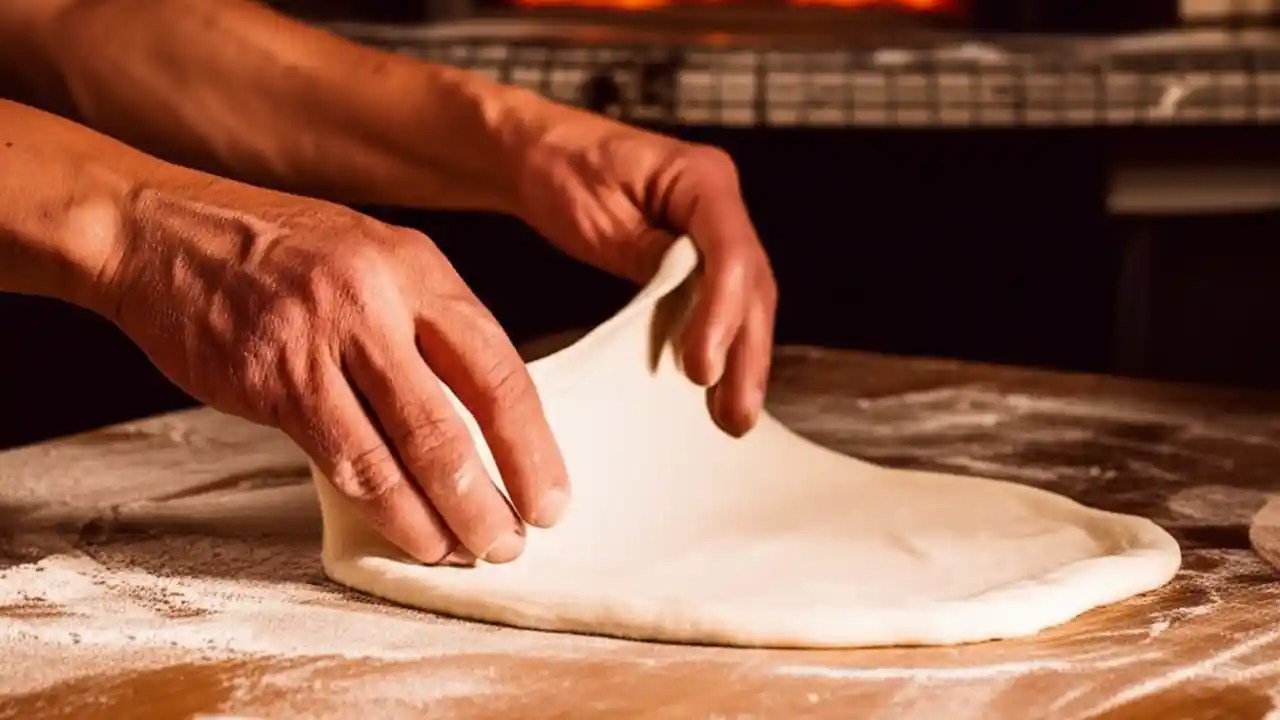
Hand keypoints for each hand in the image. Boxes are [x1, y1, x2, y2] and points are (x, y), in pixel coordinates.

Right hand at [103, 179, 568, 563]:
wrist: (160, 231)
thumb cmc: (274, 254)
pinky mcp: (275, 379)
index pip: (498, 364)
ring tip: (468, 550)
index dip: (531, 440)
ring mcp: (324, 337)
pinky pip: (345, 459)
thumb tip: (476, 417)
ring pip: (405, 447)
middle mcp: (379, 299)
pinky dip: (386, 508)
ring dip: (445, 513)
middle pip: (461, 413)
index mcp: (418, 267)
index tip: (550, 493)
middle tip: (513, 540)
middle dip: (496, 490)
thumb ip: (422, 326)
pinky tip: (411, 533)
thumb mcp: (371, 261)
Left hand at [511, 109, 776, 436]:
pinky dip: (723, 343)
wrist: (536, 153)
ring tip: (732, 418)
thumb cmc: (558, 170)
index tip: (702, 370)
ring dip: (742, 359)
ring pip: (746, 300)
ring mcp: (715, 227)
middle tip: (735, 416)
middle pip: (752, 285)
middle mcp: (719, 201)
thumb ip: (648, 256)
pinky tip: (717, 387)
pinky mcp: (699, 253)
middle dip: (746, 354)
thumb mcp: (596, 216)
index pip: (730, 253)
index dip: (722, 314)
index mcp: (702, 178)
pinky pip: (722, 301)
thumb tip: (689, 302)